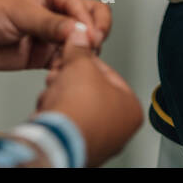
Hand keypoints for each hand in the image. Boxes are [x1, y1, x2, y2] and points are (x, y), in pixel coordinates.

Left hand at [0, 0, 110, 70]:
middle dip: (94, 34)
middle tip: (91, 47)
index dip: (88, 21)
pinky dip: (67, 66)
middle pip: (89, 20)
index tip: (90, 37)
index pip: (81, 4)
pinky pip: (64, 60)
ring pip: (80, 43)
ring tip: (72, 61)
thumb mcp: (19, 11)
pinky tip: (61, 71)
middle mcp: (55, 10)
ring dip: (81, 53)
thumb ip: (50, 23)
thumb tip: (80, 30)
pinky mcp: (43, 54)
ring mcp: (50, 33)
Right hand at [35, 24, 141, 166]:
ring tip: (56, 93)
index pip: (108, 73)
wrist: (54, 140)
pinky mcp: (77, 147)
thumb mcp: (81, 65)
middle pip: (90, 90)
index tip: (75, 56)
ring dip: (61, 94)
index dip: (86, 61)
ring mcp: (99, 140)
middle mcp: (120, 129)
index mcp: (131, 109)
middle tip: (62, 74)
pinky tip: (50, 109)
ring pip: (76, 105)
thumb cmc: (78, 111)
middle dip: (70, 79)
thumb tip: (79, 35)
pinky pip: (66, 122)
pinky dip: (56, 113)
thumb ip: (80, 48)